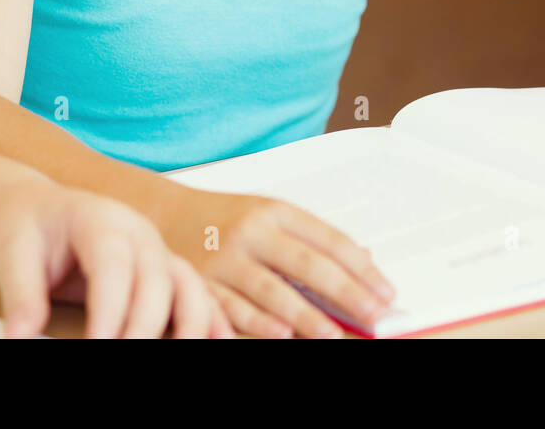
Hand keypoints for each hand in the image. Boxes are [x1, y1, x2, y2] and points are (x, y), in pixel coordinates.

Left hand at [0, 181, 233, 337]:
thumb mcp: (11, 254)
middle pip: (155, 278)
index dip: (110, 310)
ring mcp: (154, 250)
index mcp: (99, 219)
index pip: (113, 265)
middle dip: (146, 327)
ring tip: (189, 351)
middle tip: (126, 357)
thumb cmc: (26, 227)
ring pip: (186, 283)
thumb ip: (22, 297)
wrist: (36, 209)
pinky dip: (210, 315)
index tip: (99, 346)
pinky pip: (194, 290)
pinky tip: (221, 339)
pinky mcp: (161, 269)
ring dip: (191, 322)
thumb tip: (21, 339)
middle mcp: (137, 232)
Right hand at [153, 185, 395, 337]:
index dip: (361, 268)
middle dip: (346, 292)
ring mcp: (225, 258)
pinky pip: (233, 306)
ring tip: (334, 334)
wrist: (158, 213)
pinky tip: (282, 334)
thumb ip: (312, 238)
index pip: (329, 239)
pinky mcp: (200, 282)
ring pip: (272, 290)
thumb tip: (364, 258)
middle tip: (374, 315)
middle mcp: (252, 231)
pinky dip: (258, 322)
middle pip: (307, 264)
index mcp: (274, 211)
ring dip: (306, 315)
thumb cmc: (221, 218)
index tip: (385, 291)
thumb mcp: (268, 215)